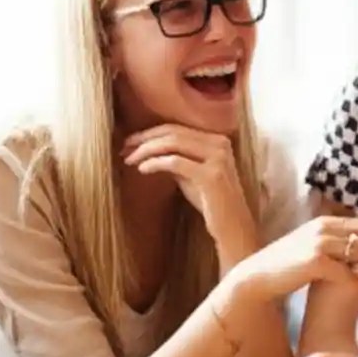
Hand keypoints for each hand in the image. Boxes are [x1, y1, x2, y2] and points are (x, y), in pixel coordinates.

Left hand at [122, 124, 254, 243]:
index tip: (130, 142)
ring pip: (173, 143)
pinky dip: (155, 163)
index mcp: (217, 140)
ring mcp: (217, 159)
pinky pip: (175, 162)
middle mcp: (219, 144)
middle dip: (144, 139)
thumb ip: (176, 158)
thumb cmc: (211, 203)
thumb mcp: (191, 175)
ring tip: (130, 159)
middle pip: (173, 132)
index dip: (150, 133)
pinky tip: (143, 169)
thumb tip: (147, 148)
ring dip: (146, 150)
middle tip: (124, 148)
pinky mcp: (211, 176)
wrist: (233, 228)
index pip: (177, 128)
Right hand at [226, 216, 357, 303]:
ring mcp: (320, 242)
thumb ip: (330, 240)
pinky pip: (349, 273)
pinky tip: (350, 293)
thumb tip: (355, 246)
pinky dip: (353, 284)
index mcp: (326, 221)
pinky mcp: (316, 261)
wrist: (258, 277)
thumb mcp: (308, 243)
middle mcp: (325, 227)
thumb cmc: (284, 265)